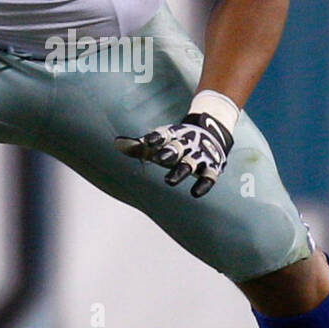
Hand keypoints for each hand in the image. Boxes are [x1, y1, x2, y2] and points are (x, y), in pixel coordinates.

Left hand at [115, 111, 233, 198]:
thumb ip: (139, 146)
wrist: (212, 133)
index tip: (147, 141)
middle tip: (159, 159)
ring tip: (168, 181)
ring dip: (181, 170)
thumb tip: (116, 143)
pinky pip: (209, 176)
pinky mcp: (212, 167)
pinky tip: (195, 193)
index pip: (164, 134)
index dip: (157, 137)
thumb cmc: (177, 142)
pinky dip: (203, 184)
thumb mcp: (160, 142)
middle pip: (178, 147)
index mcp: (174, 135)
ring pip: (191, 163)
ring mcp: (200, 155)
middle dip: (169, 152)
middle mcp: (187, 144)